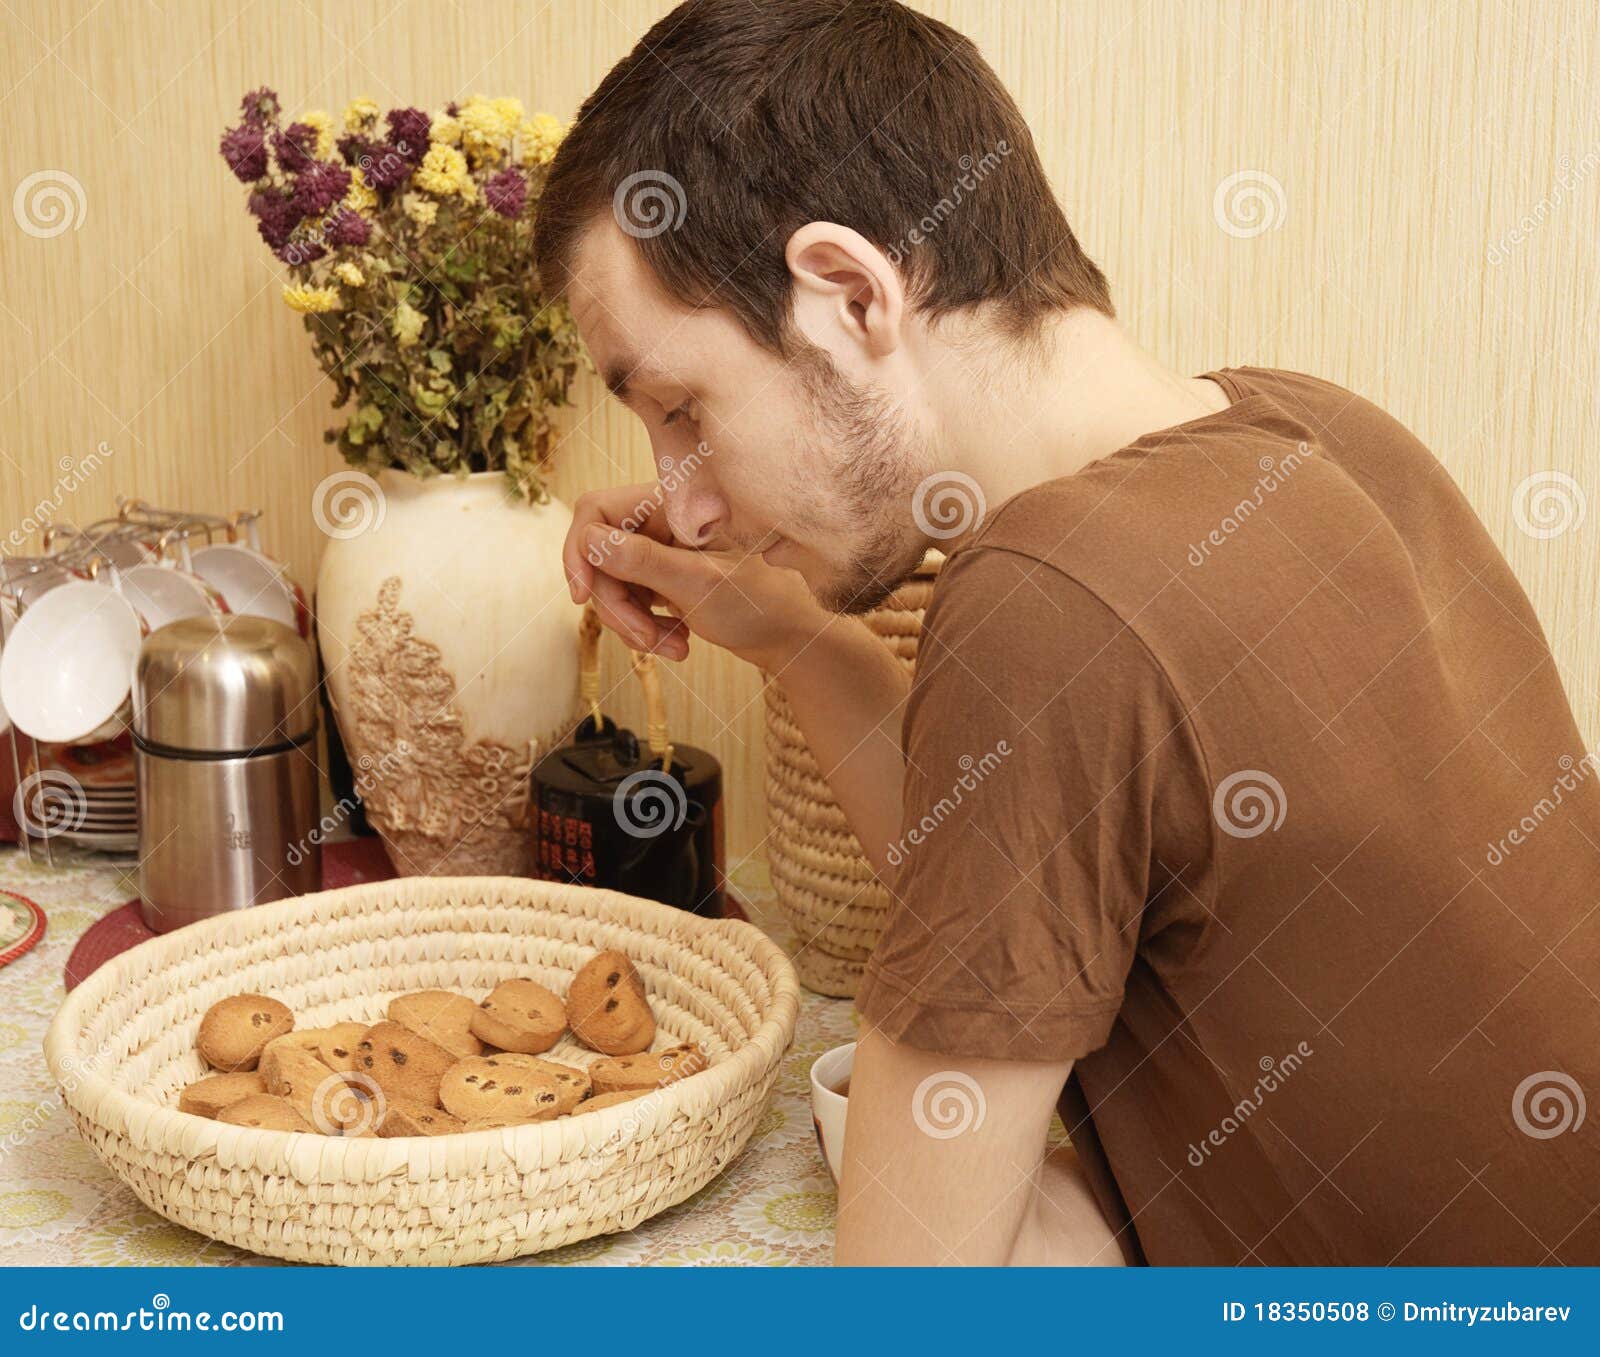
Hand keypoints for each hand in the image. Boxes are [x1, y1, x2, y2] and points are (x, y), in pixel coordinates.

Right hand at [562, 482, 826, 666]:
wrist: (793, 636)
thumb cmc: (763, 602)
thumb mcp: (701, 583)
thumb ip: (644, 561)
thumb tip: (590, 541)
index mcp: (672, 502)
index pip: (597, 511)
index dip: (581, 551)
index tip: (581, 596)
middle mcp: (661, 519)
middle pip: (600, 556)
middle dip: (616, 604)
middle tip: (645, 639)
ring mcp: (661, 549)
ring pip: (612, 584)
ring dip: (633, 623)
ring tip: (674, 647)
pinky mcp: (662, 576)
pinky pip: (631, 601)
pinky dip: (646, 627)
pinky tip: (679, 642)